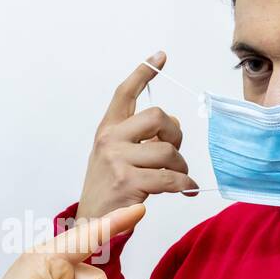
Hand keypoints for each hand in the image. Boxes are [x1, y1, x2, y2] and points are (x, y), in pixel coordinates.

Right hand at [76, 52, 197, 219]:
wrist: (92, 222)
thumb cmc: (109, 189)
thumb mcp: (119, 157)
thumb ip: (141, 138)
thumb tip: (172, 120)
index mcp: (107, 130)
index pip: (124, 93)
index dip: (143, 72)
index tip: (160, 56)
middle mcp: (109, 140)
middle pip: (158, 116)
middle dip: (176, 133)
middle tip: (176, 151)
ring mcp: (117, 160)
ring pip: (167, 151)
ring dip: (180, 166)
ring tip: (178, 177)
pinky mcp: (127, 181)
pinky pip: (169, 178)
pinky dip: (184, 184)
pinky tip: (187, 189)